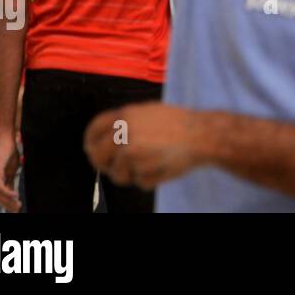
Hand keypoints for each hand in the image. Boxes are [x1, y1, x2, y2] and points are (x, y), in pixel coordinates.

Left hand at [0, 131, 21, 212]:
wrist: (7, 138)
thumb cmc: (10, 152)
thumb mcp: (12, 168)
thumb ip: (11, 180)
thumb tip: (14, 191)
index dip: (6, 204)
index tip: (15, 209)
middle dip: (7, 205)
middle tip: (18, 210)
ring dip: (8, 201)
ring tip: (18, 204)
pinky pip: (0, 185)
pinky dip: (7, 192)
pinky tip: (15, 195)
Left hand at [85, 102, 206, 190]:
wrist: (204, 134)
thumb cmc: (180, 124)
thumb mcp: (150, 112)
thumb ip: (127, 123)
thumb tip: (102, 141)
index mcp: (126, 114)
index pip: (94, 129)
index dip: (91, 142)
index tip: (92, 151)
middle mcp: (124, 130)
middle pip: (97, 155)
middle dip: (104, 166)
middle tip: (116, 170)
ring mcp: (131, 149)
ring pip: (117, 174)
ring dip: (132, 176)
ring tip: (153, 165)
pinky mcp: (141, 166)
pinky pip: (139, 182)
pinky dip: (150, 179)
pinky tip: (165, 166)